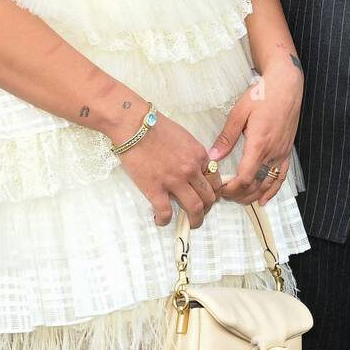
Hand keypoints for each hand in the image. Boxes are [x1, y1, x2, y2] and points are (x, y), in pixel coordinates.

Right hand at [109, 106, 223, 229]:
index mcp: (199, 155)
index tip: (208, 197)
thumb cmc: (157, 126)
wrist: (134, 125)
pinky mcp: (155, 189)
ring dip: (195, 220)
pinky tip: (161, 220)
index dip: (214, 192)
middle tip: (201, 212)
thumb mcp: (185, 137)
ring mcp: (174, 181)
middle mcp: (191, 170)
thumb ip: (193, 154)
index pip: (215, 180)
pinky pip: (166, 212)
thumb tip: (196, 168)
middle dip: (207, 208)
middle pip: (208, 197)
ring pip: (194, 208)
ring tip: (191, 224)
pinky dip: (165, 220)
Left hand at [208, 58, 302, 206]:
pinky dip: (272, 190)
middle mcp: (272, 152)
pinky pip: (281, 176)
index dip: (232, 189)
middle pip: (255, 184)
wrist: (286, 86)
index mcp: (259, 144)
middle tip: (224, 195)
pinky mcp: (287, 151)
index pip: (245, 178)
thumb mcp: (239, 112)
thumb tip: (214, 155)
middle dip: (239, 195)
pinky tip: (264, 198)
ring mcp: (281, 153)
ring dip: (253, 195)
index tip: (220, 190)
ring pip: (267, 183)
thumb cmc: (262, 95)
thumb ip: (227, 137)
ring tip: (239, 199)